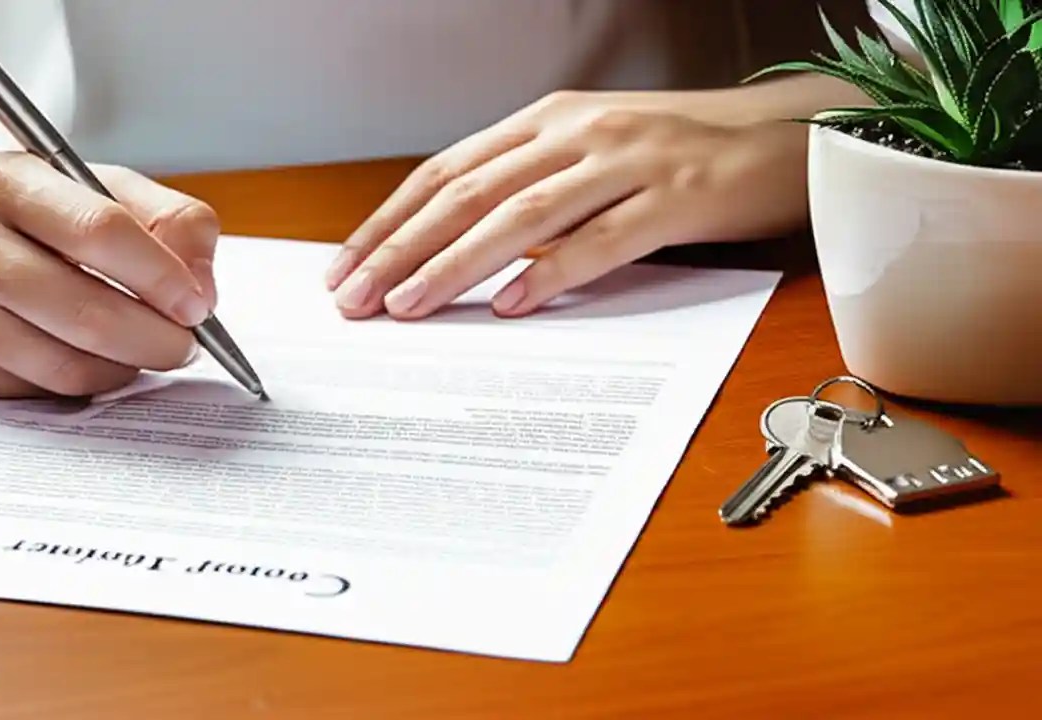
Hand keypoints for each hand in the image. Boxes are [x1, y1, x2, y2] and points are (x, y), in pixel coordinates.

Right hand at [0, 152, 218, 396]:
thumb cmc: (30, 213)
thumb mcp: (100, 187)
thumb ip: (172, 220)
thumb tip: (203, 292)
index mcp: (5, 180)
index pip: (101, 230)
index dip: (163, 277)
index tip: (198, 306)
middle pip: (88, 313)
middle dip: (156, 339)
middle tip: (185, 345)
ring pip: (64, 366)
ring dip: (123, 369)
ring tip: (141, 351)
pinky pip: (33, 392)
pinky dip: (79, 385)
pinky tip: (87, 360)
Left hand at [324, 89, 809, 318]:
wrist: (785, 135)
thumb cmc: (678, 153)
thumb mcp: (590, 153)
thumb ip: (529, 187)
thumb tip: (456, 246)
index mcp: (548, 119)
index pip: (448, 170)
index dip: (391, 219)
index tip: (348, 265)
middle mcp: (580, 131)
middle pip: (470, 193)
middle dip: (403, 247)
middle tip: (357, 296)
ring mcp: (628, 161)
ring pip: (523, 215)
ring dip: (457, 262)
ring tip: (411, 304)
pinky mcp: (677, 198)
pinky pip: (603, 240)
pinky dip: (551, 273)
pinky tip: (511, 304)